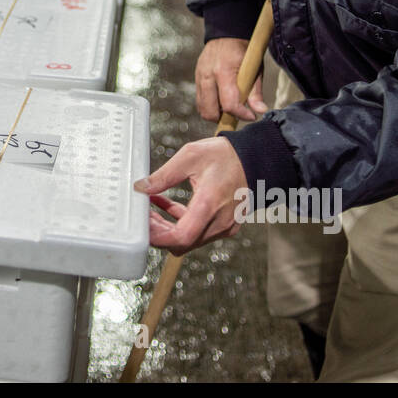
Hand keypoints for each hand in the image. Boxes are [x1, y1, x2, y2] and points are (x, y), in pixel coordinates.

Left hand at [136, 135, 248, 254]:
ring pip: (189, 239)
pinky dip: (181, 223)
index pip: (181, 237)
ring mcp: (225, 226)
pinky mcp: (226, 225)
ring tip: (150, 208)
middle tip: (143, 216)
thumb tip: (141, 188)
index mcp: (209, 204)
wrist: (256, 159)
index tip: (143, 229)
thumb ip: (164, 175)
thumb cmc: (227, 155)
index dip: (159, 238)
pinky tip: (166, 205)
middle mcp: (220, 221)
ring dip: (168, 227)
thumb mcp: (190, 156)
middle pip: (183, 242)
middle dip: (159, 232)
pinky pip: (199, 232)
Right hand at [196, 37, 267, 122]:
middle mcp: (207, 76)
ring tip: (229, 108)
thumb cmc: (244, 51)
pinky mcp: (197, 78)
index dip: (241, 114)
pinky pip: (200, 100)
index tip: (251, 116)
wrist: (227, 34)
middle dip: (224, 118)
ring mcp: (199, 77)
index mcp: (223, 72)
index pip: (229, 104)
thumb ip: (256, 92)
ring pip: (202, 108)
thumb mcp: (255, 69)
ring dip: (215, 113)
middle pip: (210, 111)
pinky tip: (221, 100)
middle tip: (237, 114)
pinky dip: (210, 105)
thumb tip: (259, 110)